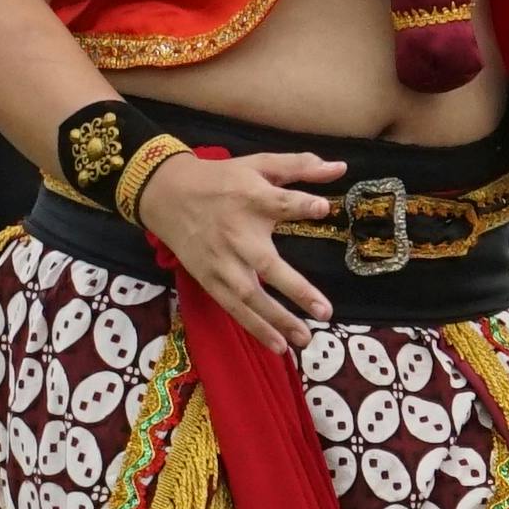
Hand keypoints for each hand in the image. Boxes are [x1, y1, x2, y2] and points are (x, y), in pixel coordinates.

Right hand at [142, 144, 344, 352]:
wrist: (168, 195)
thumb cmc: (223, 180)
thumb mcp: (259, 164)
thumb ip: (299, 166)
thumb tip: (341, 167)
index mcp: (250, 199)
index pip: (277, 202)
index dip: (299, 205)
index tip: (322, 208)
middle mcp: (236, 234)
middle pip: (265, 264)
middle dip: (295, 289)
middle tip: (325, 311)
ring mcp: (221, 261)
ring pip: (249, 295)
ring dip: (277, 319)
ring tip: (305, 338)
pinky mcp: (209, 279)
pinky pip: (234, 308)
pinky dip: (254, 327)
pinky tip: (278, 344)